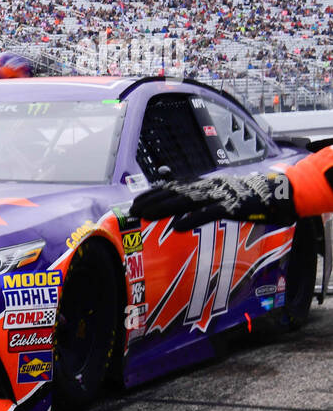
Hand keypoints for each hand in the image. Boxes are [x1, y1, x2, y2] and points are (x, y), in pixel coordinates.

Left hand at [131, 173, 294, 230]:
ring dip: (164, 208)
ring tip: (146, 215)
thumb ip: (201, 199)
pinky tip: (178, 226)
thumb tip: (180, 211)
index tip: (135, 203)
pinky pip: (209, 213)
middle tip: (132, 210)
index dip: (152, 194)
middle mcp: (207, 187)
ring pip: (186, 201)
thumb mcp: (220, 194)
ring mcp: (219, 196)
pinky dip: (193, 219)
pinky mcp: (231, 206)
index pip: (172, 187)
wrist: (278, 194)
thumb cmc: (246, 197)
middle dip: (151, 201)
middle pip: (173, 193)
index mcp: (204, 184)